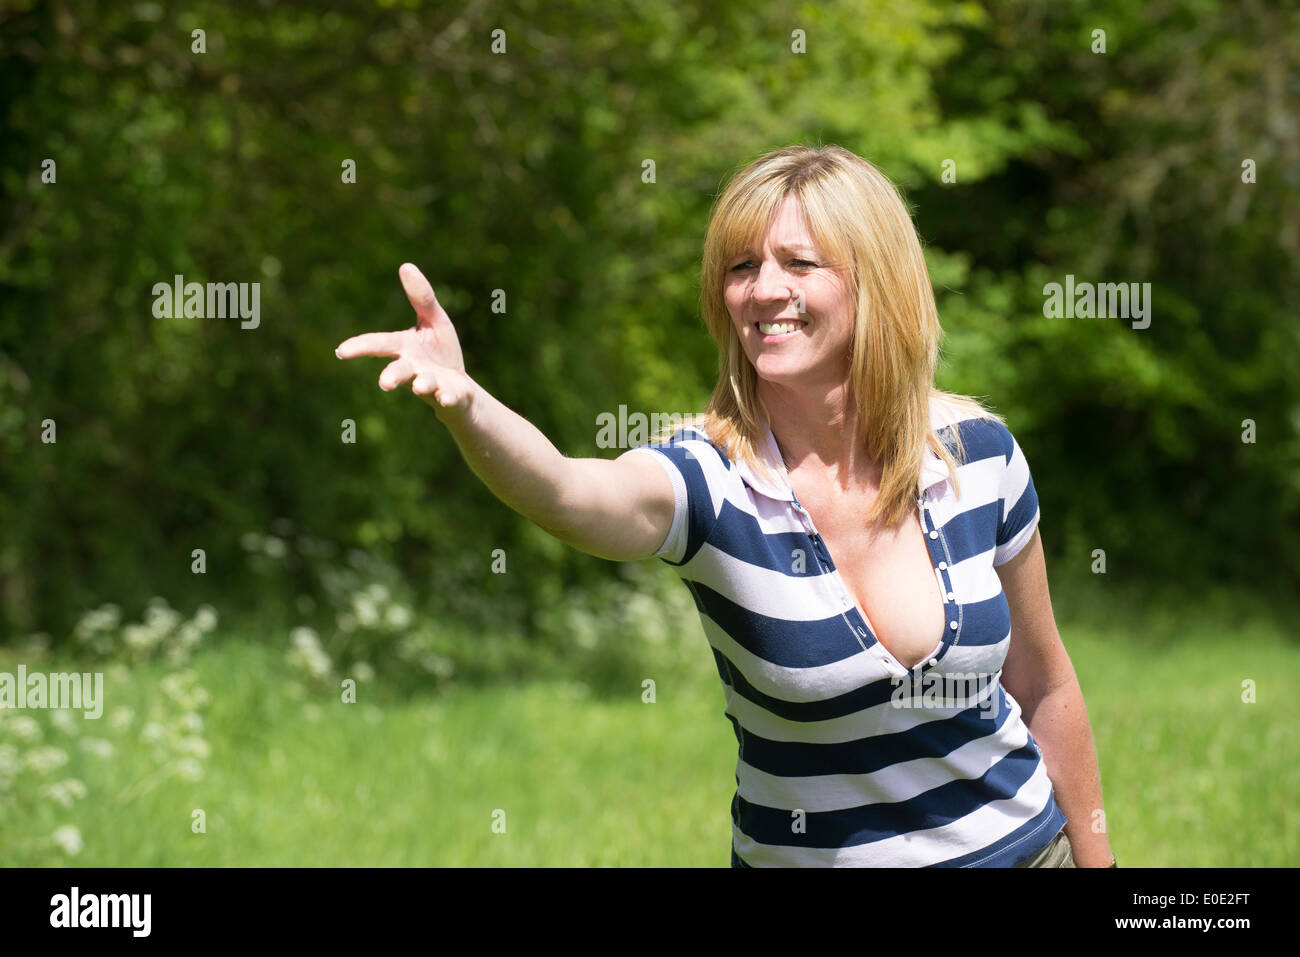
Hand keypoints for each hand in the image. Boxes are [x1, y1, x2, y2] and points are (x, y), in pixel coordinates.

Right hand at [335, 263, 475, 416]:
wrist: (459, 388)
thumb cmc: (440, 351)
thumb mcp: (434, 320)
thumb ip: (422, 298)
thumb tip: (405, 266)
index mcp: (404, 347)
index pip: (379, 344)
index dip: (360, 347)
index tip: (341, 351)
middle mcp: (413, 367)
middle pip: (398, 370)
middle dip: (391, 376)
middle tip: (385, 384)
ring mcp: (431, 383)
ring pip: (422, 384)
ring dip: (422, 384)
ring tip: (420, 385)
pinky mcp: (450, 395)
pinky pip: (448, 397)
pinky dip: (448, 397)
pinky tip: (448, 397)